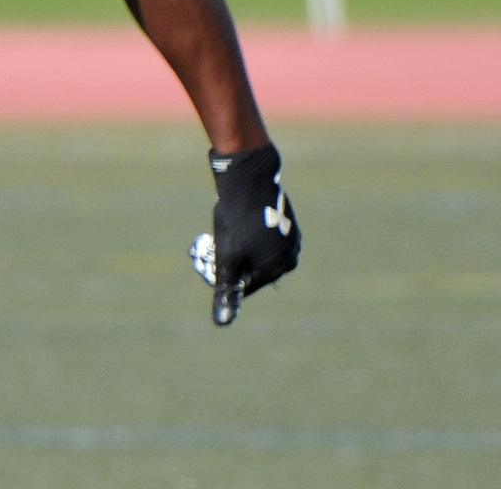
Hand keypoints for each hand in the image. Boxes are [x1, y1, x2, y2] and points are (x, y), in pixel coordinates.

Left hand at [188, 143, 298, 325]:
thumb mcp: (226, 258)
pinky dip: (250, 233)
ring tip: (225, 228)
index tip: (209, 257)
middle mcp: (289, 258)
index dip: (223, 276)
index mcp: (277, 270)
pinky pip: (264, 237)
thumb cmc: (236, 220)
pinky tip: (239, 218)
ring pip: (257, 252)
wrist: (250, 177)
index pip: (243, 287)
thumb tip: (221, 323)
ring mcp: (291, 239)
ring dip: (239, 246)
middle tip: (210, 241)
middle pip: (251, 269)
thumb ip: (226, 290)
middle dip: (230, 260)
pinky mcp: (288, 222)